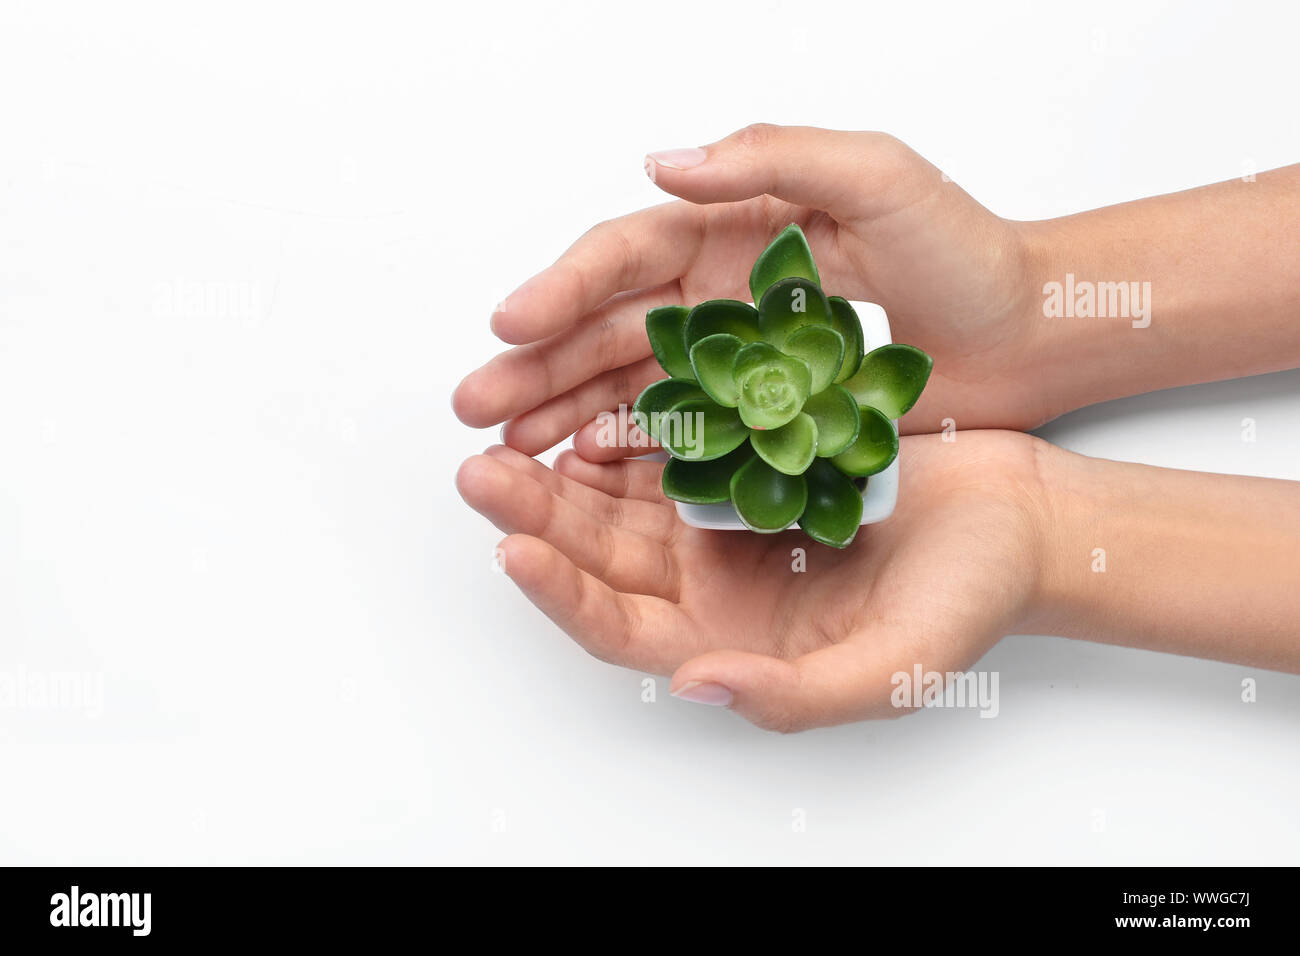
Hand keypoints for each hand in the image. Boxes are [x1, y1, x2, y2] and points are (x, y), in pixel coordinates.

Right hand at [452, 124, 1051, 459]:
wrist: (1025, 330)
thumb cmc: (963, 248)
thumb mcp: (880, 178)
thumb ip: (776, 159)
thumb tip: (664, 165)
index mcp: (731, 228)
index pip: (627, 256)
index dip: (564, 288)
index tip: (510, 324)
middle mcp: (718, 294)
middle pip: (606, 328)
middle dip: (537, 366)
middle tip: (477, 407)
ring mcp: (733, 360)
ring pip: (627, 385)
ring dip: (561, 414)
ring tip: (506, 450)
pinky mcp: (758, 416)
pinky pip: (676, 433)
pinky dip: (624, 450)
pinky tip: (578, 470)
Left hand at [456, 430, 1049, 731]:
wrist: (1020, 523)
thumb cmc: (968, 601)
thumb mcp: (889, 668)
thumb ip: (793, 695)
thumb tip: (698, 687)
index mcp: (730, 644)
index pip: (621, 628)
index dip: (562, 595)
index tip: (513, 549)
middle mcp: (711, 589)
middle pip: (601, 557)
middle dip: (538, 516)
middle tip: (483, 471)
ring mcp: (724, 524)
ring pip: (621, 499)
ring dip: (565, 469)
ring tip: (509, 427)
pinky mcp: (744, 466)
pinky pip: (669, 447)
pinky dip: (629, 427)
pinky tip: (592, 400)